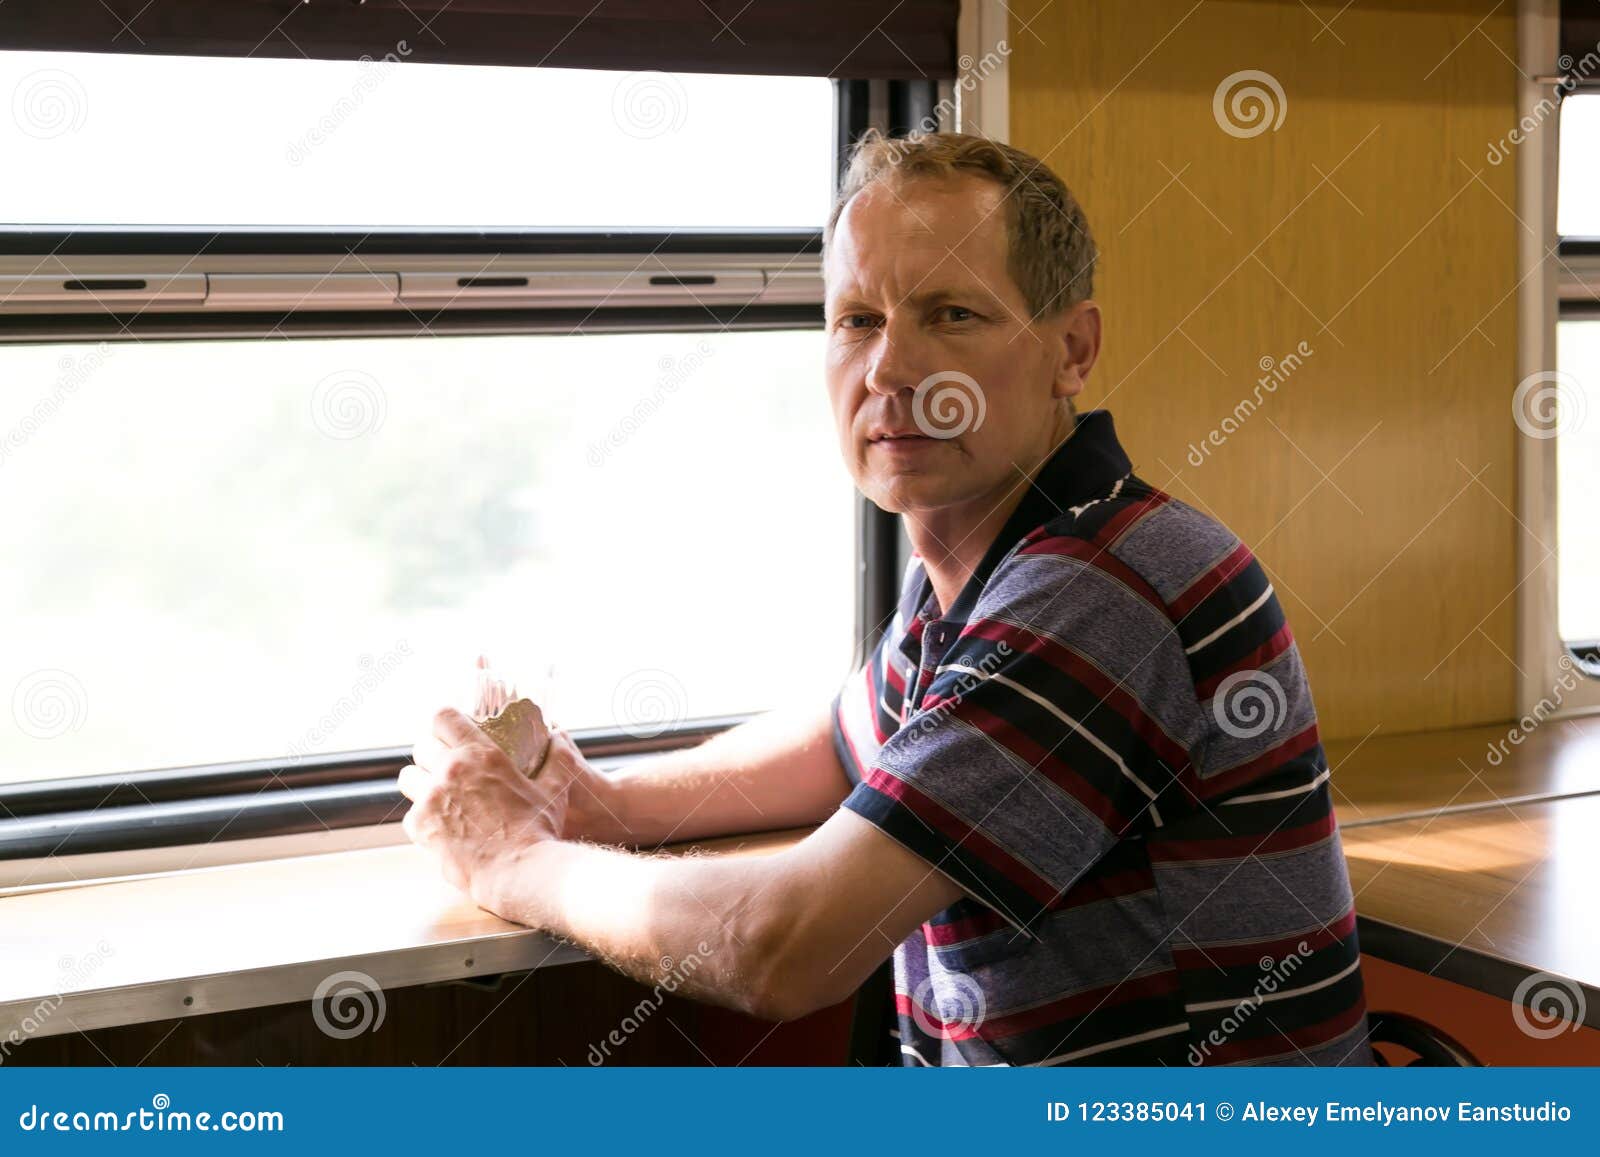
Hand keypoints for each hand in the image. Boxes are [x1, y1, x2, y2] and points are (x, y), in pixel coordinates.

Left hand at [398, 707, 568, 914]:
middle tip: (444, 766)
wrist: (519, 871)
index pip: (443, 717)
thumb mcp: (555, 788)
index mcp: (480, 754)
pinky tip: (441, 825)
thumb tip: (558, 738)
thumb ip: (557, 758)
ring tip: (436, 794)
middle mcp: (450, 771)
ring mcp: (431, 799)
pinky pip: (411, 814)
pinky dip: (423, 818)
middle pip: (421, 746)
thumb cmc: (539, 829)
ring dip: (420, 782)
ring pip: (408, 778)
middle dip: (430, 753)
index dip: (444, 722)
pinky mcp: (421, 827)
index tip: (449, 732)